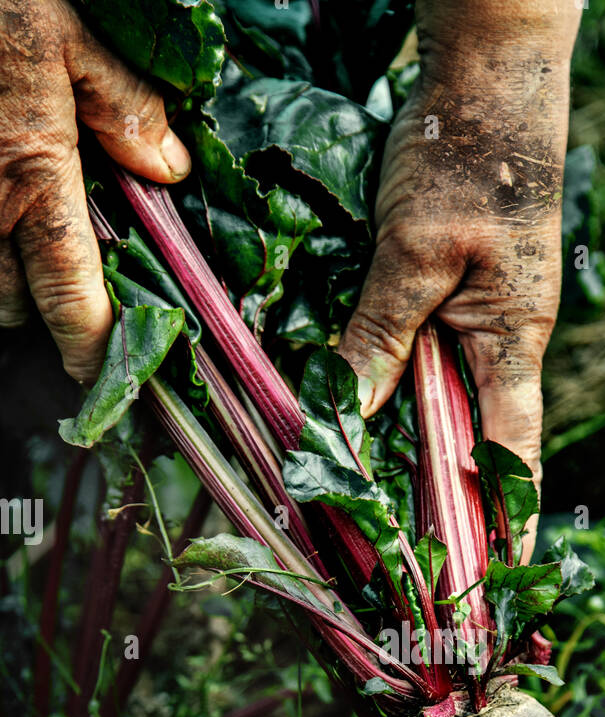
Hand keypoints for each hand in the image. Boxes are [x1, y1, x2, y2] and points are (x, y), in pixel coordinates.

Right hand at [0, 0, 190, 381]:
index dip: (91, 349)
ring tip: (20, 246)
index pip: (70, 298)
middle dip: (38, 306)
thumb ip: (125, 107)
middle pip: (10, 307)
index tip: (104, 375)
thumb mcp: (73, 32)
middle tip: (64, 278)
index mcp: (33, 178)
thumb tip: (170, 169)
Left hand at [339, 8, 578, 557]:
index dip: (510, 523)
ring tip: (392, 527)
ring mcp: (481, 321)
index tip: (504, 583)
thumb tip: (346, 415)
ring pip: (446, 409)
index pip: (517, 456)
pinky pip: (427, 367)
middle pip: (477, 445)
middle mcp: (502, 344)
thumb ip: (381, 334)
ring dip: (423, 462)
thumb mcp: (414, 249)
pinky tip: (370, 428)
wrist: (489, 75)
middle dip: (457, 511)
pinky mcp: (455, 296)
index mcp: (514, 341)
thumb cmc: (466, 153)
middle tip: (426, 575)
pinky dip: (402, 403)